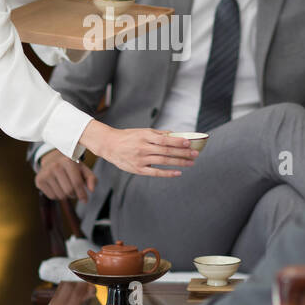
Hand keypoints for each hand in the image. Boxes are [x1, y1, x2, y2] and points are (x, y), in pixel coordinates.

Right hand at [35, 149, 96, 200]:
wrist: (52, 158)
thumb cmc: (71, 165)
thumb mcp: (83, 168)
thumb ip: (91, 178)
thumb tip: (92, 190)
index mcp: (68, 161)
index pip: (77, 183)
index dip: (82, 194)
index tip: (85, 200)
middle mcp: (55, 166)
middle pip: (69, 191)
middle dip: (74, 194)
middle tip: (75, 191)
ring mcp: (45, 173)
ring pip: (61, 196)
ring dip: (66, 195)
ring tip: (65, 186)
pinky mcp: (39, 180)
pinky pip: (52, 197)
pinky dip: (57, 195)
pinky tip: (57, 186)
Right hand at [79, 121, 199, 177]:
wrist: (109, 145)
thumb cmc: (127, 137)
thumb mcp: (142, 131)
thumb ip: (158, 134)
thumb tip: (174, 134)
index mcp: (145, 136)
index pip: (165, 139)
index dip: (178, 141)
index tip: (189, 142)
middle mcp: (143, 147)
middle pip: (166, 151)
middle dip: (182, 152)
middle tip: (195, 154)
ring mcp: (141, 159)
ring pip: (163, 161)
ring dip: (179, 162)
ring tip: (190, 162)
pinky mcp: (138, 169)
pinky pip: (155, 172)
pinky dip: (167, 173)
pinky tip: (177, 172)